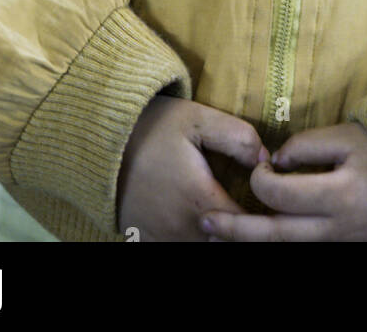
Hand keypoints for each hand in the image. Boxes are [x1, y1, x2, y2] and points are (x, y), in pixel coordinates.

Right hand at [116, 95, 270, 240]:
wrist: (100, 140)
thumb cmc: (153, 127)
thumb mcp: (198, 120)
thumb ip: (239, 137)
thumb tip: (266, 159)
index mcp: (200, 201)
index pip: (246, 225)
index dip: (261, 213)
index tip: (266, 196)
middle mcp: (183, 229)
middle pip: (225, 241)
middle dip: (240, 226)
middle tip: (249, 204)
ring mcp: (162, 238)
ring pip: (204, 247)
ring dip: (217, 234)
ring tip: (224, 208)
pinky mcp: (146, 240)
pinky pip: (177, 247)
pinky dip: (193, 238)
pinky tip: (198, 219)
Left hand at [200, 122, 366, 241]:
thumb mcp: (343, 137)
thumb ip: (305, 147)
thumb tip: (273, 165)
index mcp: (342, 196)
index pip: (283, 196)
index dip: (260, 181)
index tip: (259, 167)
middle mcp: (343, 231)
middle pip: (278, 236)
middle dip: (237, 231)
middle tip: (205, 223)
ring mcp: (345, 249)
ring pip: (288, 252)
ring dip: (251, 245)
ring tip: (217, 238)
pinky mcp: (346, 254)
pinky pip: (305, 254)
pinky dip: (277, 247)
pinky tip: (255, 239)